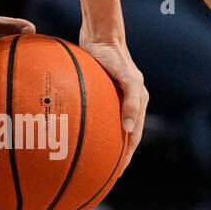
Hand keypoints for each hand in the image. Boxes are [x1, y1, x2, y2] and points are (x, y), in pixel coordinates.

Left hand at [77, 31, 144, 175]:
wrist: (100, 35)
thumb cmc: (114, 56)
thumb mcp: (126, 79)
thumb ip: (130, 103)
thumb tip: (127, 130)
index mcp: (137, 103)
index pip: (133, 137)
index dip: (125, 156)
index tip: (116, 174)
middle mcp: (126, 102)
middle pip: (121, 136)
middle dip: (113, 155)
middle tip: (100, 174)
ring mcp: (113, 97)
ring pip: (106, 126)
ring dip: (100, 142)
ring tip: (87, 159)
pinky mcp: (98, 90)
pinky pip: (93, 113)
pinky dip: (87, 125)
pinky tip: (72, 133)